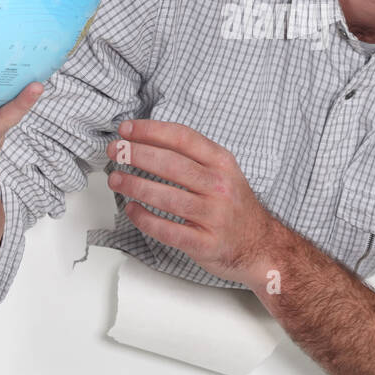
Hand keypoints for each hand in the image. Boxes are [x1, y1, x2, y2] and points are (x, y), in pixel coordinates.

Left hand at [104, 119, 288, 288]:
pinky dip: (145, 219)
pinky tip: (131, 210)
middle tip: (114, 151)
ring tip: (116, 179)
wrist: (260, 245)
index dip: (151, 131)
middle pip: (171, 164)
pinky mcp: (205, 243)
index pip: (183, 138)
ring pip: (167, 197)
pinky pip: (168, 230)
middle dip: (137, 154)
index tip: (126, 129)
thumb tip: (147, 141)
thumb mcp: (223, 172)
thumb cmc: (233, 206)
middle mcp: (220, 187)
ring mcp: (214, 216)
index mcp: (222, 163)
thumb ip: (193, 157)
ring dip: (135, 186)